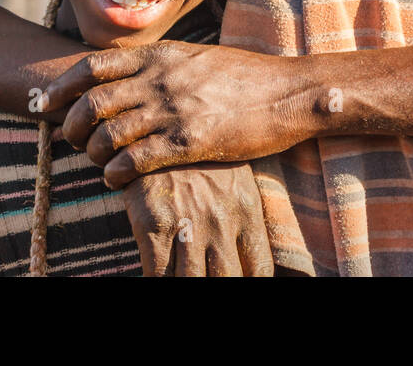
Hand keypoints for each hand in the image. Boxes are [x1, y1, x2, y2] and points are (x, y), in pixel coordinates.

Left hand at [41, 40, 313, 185]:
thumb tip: (130, 73)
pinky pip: (134, 159)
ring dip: (92, 153)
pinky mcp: (190, 141)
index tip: (49, 103)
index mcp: (160, 55)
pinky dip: (115, 172)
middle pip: (92, 102)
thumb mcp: (197, 56)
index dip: (63, 86)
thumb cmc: (246, 76)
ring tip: (96, 162)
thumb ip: (161, 64)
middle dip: (70, 126)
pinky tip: (115, 178)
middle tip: (70, 141)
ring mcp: (174, 110)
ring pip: (107, 134)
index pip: (93, 66)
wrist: (290, 91)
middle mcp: (160, 79)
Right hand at [123, 163, 272, 276]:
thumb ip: (242, 220)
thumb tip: (245, 261)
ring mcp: (187, 223)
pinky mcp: (153, 224)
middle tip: (208, 277)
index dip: (248, 283)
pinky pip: (158, 275)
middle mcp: (221, 220)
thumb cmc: (198, 160)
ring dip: (188, 284)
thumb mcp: (233, 182)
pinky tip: (161, 274)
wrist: (156, 127)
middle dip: (218, 285)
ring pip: (193, 283)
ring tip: (186, 274)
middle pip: (227, 281)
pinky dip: (160, 281)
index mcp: (246, 210)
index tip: (236, 278)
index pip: (259, 271)